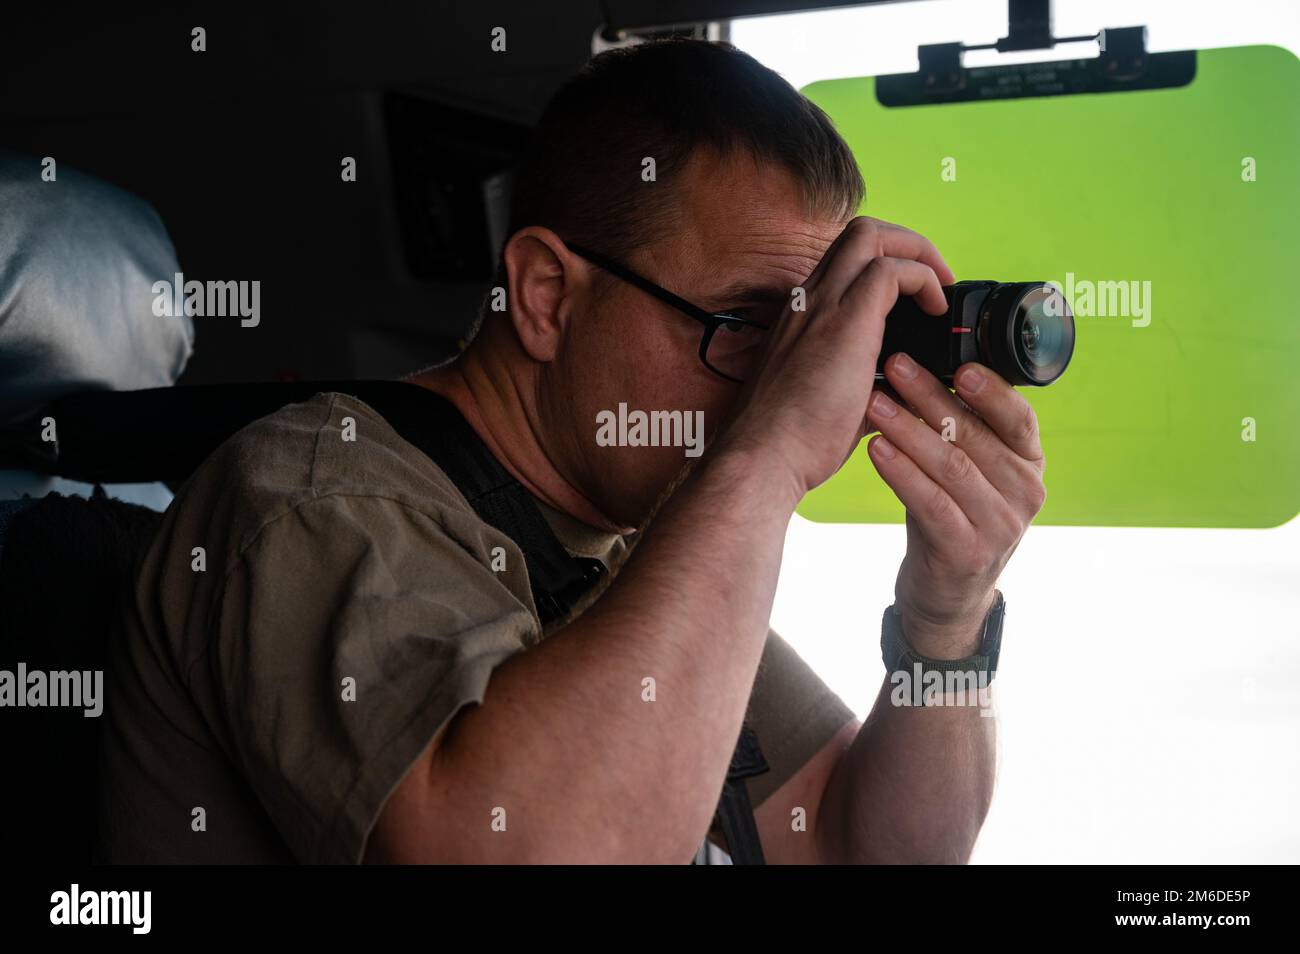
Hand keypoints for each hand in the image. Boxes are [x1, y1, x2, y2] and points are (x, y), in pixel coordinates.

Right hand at [716, 216, 954, 504]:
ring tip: (939, 290)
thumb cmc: (791, 442)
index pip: (844, 261)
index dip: (883, 265)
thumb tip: (908, 395)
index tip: (913, 300)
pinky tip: (934, 313)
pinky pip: (892, 271)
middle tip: (934, 282)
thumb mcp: (834, 400)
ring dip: (916, 253)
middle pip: (858, 233)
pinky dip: (922, 280)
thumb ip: (867, 386)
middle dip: (906, 243)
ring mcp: (821, 305)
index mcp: (801, 315)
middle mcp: (807, 299)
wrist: (764, 457)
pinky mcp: (844, 322)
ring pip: (871, 236)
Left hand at [865, 355, 1046, 657]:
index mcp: (1029, 464)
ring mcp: (999, 526)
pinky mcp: (966, 552)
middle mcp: (1024, 493)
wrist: (947, 595)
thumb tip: (925, 367)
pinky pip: (931, 502)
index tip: (957, 364)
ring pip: (952, 466)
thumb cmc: (952, 516)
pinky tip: (876, 449)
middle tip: (895, 367)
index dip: (990, 390)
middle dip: (931, 397)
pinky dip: (902, 473)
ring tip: (876, 403)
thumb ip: (963, 430)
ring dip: (909, 430)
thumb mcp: (969, 472)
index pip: (1019, 417)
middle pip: (975, 436)